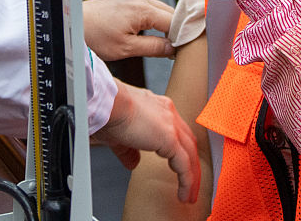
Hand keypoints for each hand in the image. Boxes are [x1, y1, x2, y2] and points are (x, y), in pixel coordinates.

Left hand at [83, 0, 175, 60]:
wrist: (74, 23)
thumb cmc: (94, 35)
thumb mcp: (126, 48)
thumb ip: (153, 48)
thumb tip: (172, 48)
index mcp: (142, 9)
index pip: (174, 21)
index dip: (181, 35)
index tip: (184, 49)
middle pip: (170, 12)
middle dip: (175, 29)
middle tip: (176, 47)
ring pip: (160, 9)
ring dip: (165, 24)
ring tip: (164, 41)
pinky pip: (149, 7)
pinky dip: (154, 18)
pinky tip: (151, 31)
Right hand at [93, 81, 199, 203]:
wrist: (108, 104)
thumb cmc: (108, 112)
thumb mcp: (119, 136)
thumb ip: (129, 151)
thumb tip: (133, 163)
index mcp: (158, 108)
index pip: (177, 130)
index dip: (180, 149)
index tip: (179, 166)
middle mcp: (168, 113)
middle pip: (188, 142)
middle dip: (191, 164)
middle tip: (191, 183)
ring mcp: (171, 125)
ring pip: (190, 154)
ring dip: (192, 176)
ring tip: (189, 195)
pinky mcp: (170, 138)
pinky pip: (184, 164)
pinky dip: (187, 181)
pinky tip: (183, 194)